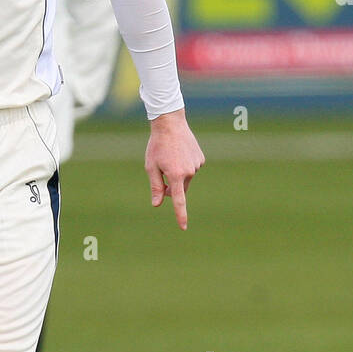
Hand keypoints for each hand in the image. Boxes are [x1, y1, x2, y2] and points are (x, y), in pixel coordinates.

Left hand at [144, 108, 204, 230]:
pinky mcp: (201, 159)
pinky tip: (179, 153)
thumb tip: (158, 204)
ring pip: (186, 178)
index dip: (181, 215)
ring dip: (177, 174)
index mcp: (176, 175)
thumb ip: (155, 187)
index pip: (179, 200)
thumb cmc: (157, 146)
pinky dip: (185, 165)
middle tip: (161, 173)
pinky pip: (191, 169)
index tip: (183, 227)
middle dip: (171, 187)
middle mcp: (189, 172)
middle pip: (180, 189)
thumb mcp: (151, 167)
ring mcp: (197, 165)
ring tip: (170, 157)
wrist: (170, 124)